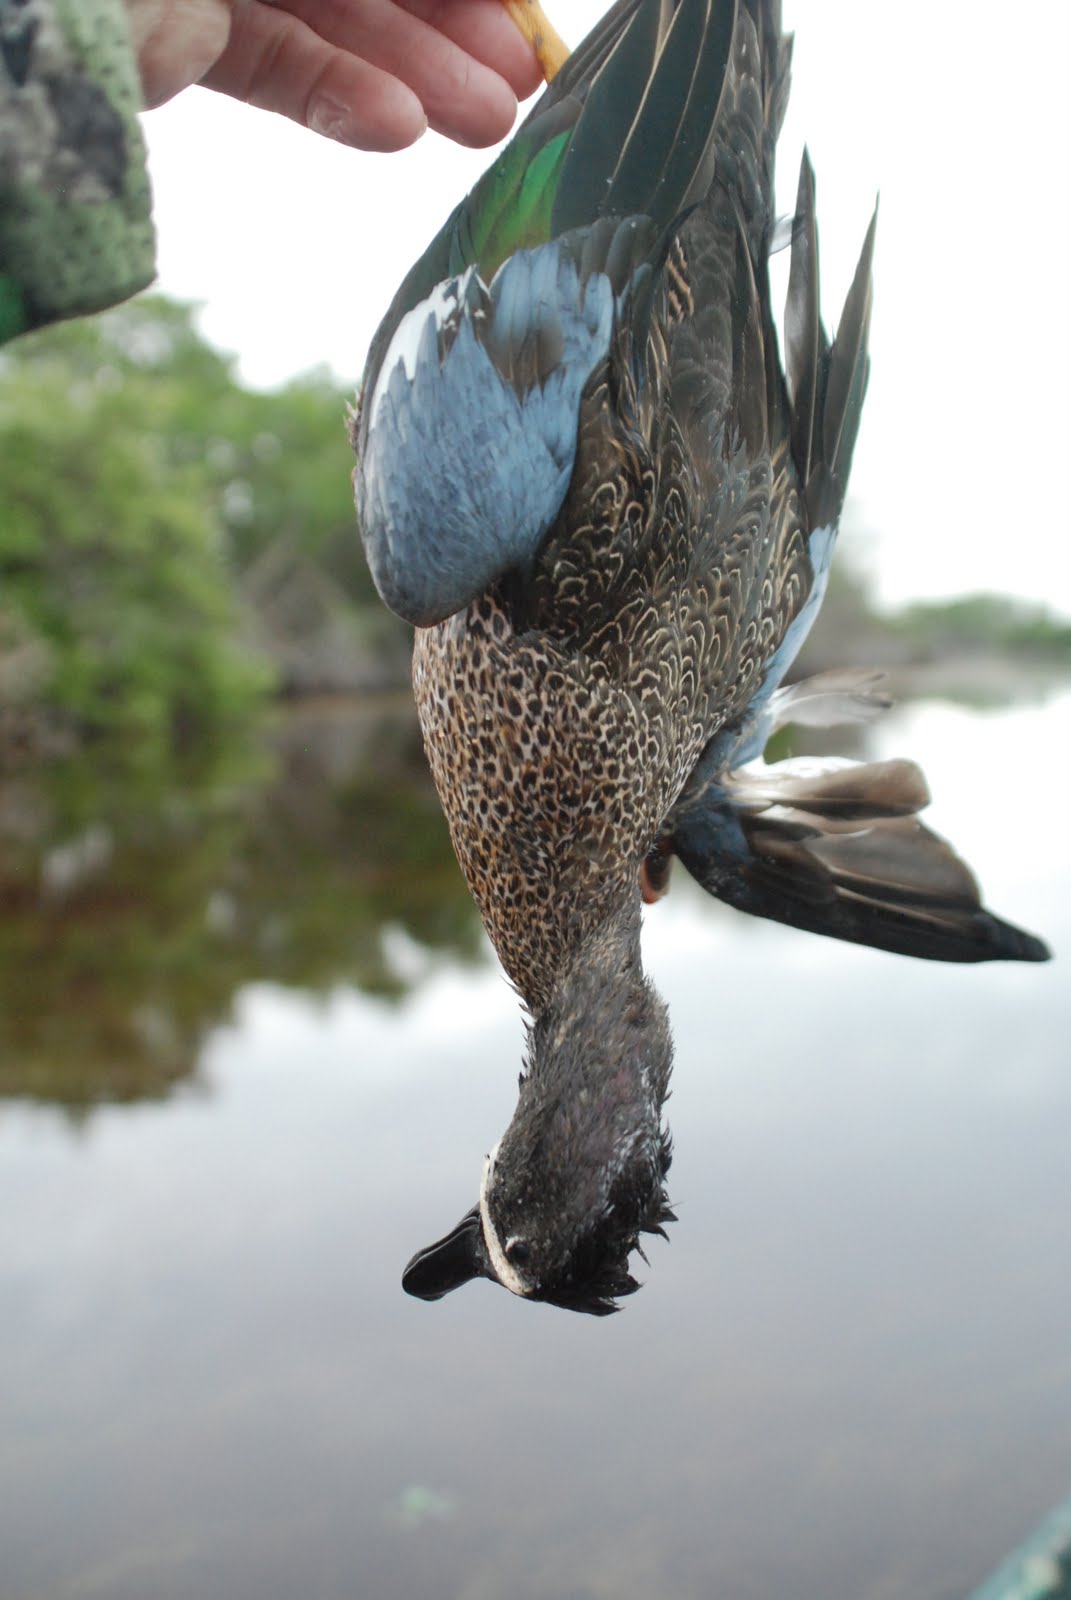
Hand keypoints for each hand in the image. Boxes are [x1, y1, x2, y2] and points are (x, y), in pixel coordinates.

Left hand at [127, 0, 542, 150]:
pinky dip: (335, 98)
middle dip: (452, 13)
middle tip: (524, 76)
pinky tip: (399, 131)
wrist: (32, 6)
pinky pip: (272, 60)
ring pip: (329, 10)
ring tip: (486, 124)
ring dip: (415, 67)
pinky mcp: (176, 31)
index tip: (519, 4)